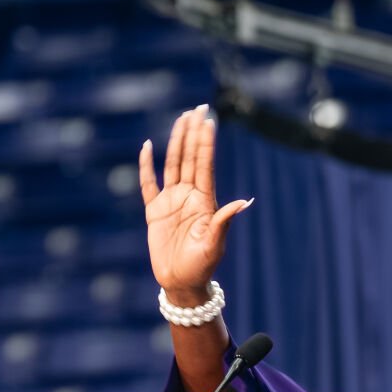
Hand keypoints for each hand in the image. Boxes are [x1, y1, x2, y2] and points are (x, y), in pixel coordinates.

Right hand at [140, 105, 253, 305]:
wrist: (181, 282)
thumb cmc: (201, 266)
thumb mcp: (214, 244)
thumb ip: (224, 221)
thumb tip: (245, 201)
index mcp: (205, 201)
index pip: (205, 165)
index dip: (206, 143)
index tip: (209, 121)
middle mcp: (189, 196)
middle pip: (190, 158)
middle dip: (193, 133)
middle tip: (197, 109)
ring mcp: (171, 201)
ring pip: (172, 164)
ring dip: (176, 142)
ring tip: (181, 119)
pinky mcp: (154, 211)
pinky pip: (148, 184)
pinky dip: (146, 166)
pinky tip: (147, 146)